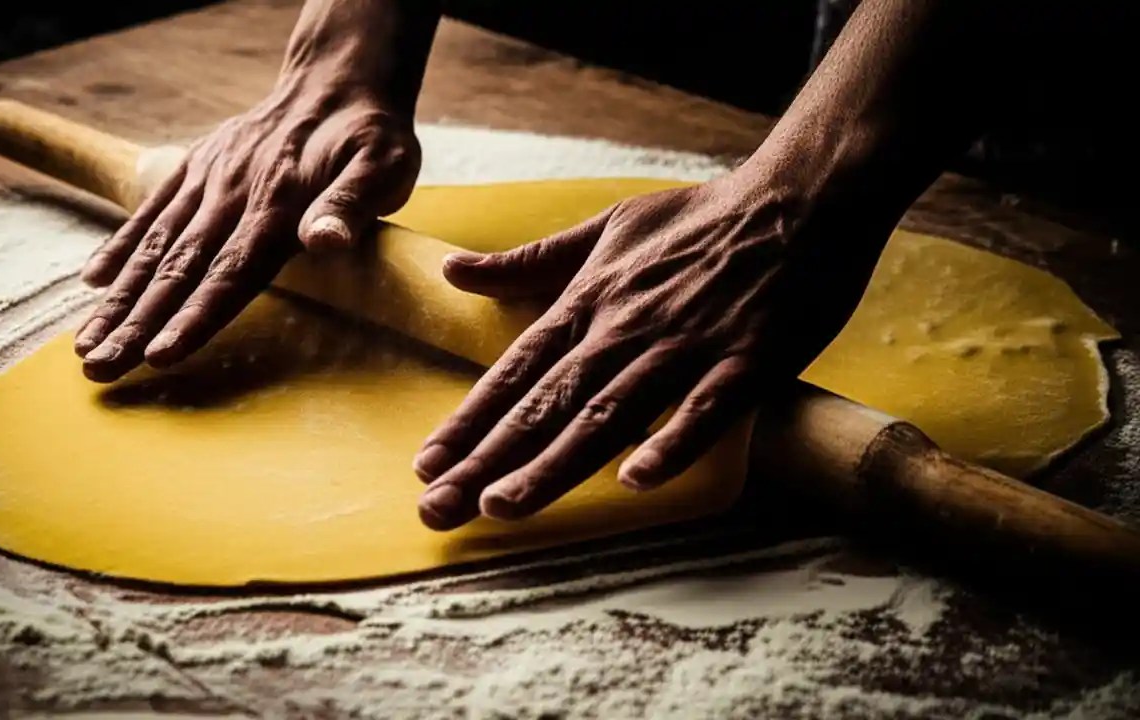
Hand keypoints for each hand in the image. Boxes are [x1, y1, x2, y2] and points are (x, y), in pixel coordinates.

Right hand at [75, 1, 433, 381]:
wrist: (340, 79)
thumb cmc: (370, 136)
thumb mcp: (382, 167)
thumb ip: (351, 205)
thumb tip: (323, 241)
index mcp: (278, 203)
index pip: (230, 272)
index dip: (195, 316)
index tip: (160, 355)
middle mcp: (232, 193)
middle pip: (179, 269)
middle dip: (136, 323)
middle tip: (99, 368)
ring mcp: (209, 179)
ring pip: (156, 246)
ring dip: (119, 297)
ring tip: (85, 343)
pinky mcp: (198, 167)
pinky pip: (153, 210)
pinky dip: (121, 245)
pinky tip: (94, 281)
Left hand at [412, 174, 888, 529]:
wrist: (797, 198)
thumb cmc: (698, 220)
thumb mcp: (604, 229)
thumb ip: (530, 262)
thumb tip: (453, 272)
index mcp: (590, 301)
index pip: (516, 371)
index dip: (470, 421)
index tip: (427, 466)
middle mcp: (625, 328)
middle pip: (547, 403)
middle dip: (489, 459)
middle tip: (439, 509)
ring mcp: (685, 345)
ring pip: (610, 413)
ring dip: (554, 461)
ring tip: (502, 506)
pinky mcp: (747, 359)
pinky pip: (704, 408)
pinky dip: (671, 441)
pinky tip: (636, 481)